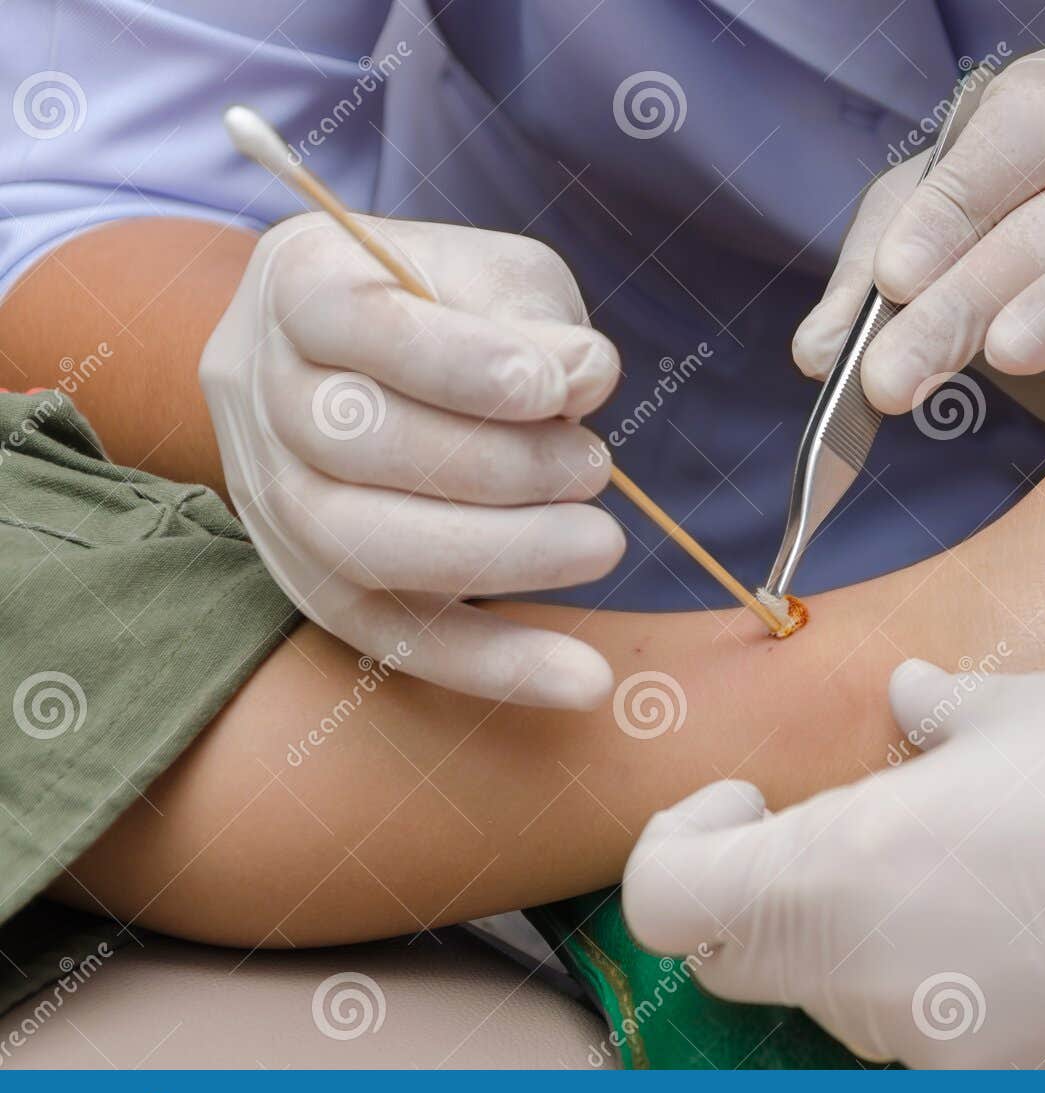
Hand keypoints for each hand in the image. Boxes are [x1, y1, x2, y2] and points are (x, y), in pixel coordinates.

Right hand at [200, 214, 625, 708]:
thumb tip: (584, 381)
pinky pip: (389, 637)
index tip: (557, 388)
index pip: (355, 322)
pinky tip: (584, 680)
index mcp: (298, 280)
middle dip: (491, 466)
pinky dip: (493, 662)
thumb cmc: (452, 304)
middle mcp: (259, 386)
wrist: (373, 359)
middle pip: (349, 440)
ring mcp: (269, 493)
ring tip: (599, 543)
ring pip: (355, 543)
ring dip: (496, 556)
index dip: (459, 363)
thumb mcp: (497, 274)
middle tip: (593, 467)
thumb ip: (536, 319)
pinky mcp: (310, 581)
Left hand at [623, 660, 1044, 1067]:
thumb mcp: (1028, 712)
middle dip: (774, 895)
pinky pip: (946, 1047)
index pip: (670, 902)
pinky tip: (1042, 937)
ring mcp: (944, 1058)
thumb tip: (910, 698)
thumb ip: (939, 713)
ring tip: (985, 875)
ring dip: (878, 946)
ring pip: (853, 1006)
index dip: (685, 848)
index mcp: (840, 875)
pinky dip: (960, 995)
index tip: (749, 804)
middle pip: (751, 960)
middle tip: (863, 833)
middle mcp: (871, 985)